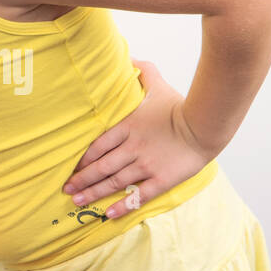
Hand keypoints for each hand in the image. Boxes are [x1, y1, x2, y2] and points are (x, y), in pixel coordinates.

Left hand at [61, 58, 218, 220]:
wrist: (205, 123)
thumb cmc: (179, 104)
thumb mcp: (156, 84)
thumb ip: (142, 71)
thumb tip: (131, 55)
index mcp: (126, 127)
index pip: (96, 146)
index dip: (81, 159)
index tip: (69, 168)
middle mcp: (131, 148)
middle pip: (100, 166)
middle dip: (81, 179)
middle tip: (65, 189)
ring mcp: (145, 164)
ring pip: (114, 182)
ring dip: (93, 193)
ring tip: (77, 201)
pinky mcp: (161, 179)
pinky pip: (137, 196)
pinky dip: (121, 206)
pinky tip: (107, 214)